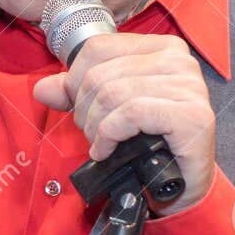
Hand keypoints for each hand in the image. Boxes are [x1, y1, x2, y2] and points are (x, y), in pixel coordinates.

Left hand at [32, 33, 214, 215]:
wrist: (181, 186)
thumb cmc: (149, 144)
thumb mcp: (109, 111)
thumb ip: (76, 94)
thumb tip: (42, 88)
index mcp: (161, 48)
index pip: (98, 48)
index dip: (75, 81)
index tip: (80, 108)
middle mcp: (179, 61)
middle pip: (100, 73)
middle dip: (84, 110)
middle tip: (91, 134)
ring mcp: (190, 87)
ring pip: (112, 93)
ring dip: (95, 127)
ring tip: (101, 144)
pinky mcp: (192, 116)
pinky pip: (131, 114)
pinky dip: (109, 135)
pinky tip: (108, 150)